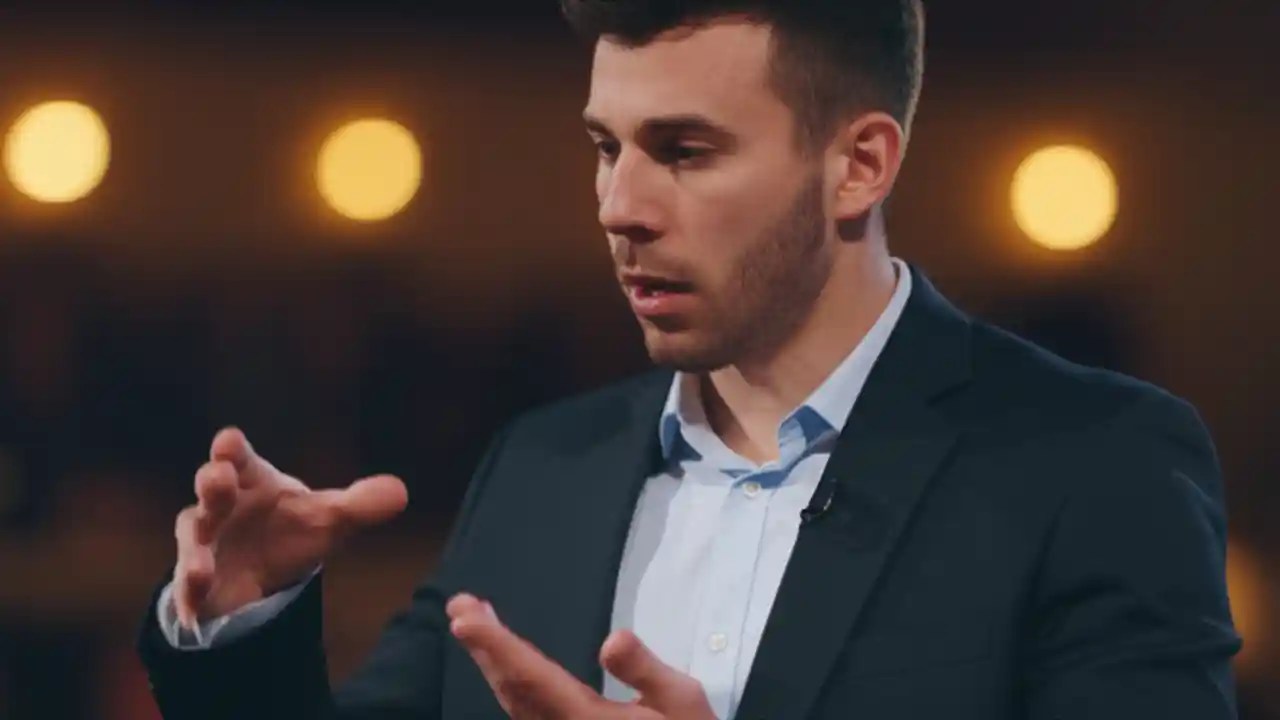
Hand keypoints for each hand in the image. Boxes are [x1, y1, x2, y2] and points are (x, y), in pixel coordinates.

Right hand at [172, 426, 407, 627]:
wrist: (266, 568)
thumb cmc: (291, 525)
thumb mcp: (328, 517)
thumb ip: (359, 504)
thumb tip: (401, 493)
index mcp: (250, 479)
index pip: (239, 458)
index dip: (232, 449)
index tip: (228, 440)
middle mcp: (220, 506)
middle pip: (212, 490)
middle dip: (212, 482)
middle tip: (217, 476)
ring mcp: (203, 543)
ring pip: (193, 540)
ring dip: (194, 553)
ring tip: (201, 569)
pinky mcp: (197, 581)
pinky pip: (188, 590)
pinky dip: (189, 599)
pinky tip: (190, 617)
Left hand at [447, 594, 716, 719]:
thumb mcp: (683, 703)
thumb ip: (645, 671)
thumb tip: (613, 638)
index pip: (532, 677)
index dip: (496, 646)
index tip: (464, 619)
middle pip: (512, 688)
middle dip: (484, 646)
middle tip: (460, 605)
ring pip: (513, 701)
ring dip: (492, 660)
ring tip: (474, 622)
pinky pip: (525, 709)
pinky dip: (509, 678)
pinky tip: (505, 660)